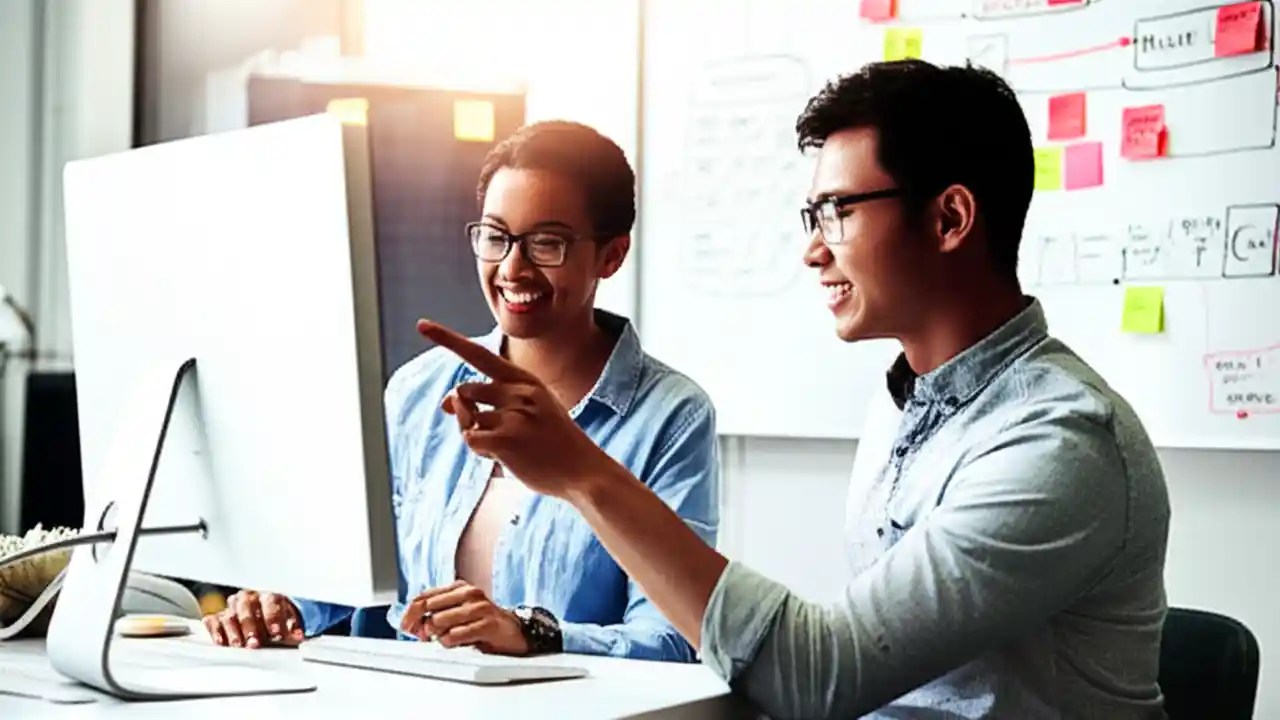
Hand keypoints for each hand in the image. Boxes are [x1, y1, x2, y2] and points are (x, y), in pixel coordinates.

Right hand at [203, 590, 303, 648]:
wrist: (266, 618)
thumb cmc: (276, 621)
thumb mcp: (288, 624)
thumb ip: (292, 630)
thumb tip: (297, 636)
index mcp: (268, 597)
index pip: (270, 601)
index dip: (273, 617)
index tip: (276, 633)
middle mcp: (249, 598)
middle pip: (247, 607)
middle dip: (251, 626)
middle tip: (254, 643)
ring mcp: (232, 608)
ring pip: (229, 615)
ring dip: (234, 631)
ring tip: (238, 645)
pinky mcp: (219, 618)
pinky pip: (213, 621)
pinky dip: (215, 630)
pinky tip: (221, 642)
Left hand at [399, 581, 528, 655]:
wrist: (514, 631)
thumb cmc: (483, 622)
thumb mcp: (458, 612)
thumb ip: (436, 614)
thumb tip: (412, 625)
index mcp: (459, 587)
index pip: (424, 595)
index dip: (410, 612)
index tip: (405, 626)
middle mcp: (469, 593)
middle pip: (429, 607)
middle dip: (422, 625)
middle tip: (425, 637)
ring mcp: (479, 607)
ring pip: (439, 621)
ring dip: (437, 635)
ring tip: (447, 638)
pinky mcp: (486, 624)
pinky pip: (455, 635)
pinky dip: (450, 641)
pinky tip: (457, 642)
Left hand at [417, 319, 612, 496]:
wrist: (584, 471)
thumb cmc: (552, 442)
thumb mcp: (526, 412)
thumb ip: (488, 402)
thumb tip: (444, 402)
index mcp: (525, 380)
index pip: (479, 354)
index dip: (448, 339)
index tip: (422, 325)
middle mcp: (520, 391)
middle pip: (465, 392)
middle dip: (467, 413)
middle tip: (494, 432)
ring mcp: (515, 414)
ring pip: (467, 419)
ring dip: (476, 434)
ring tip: (505, 446)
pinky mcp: (508, 439)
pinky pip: (470, 439)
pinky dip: (480, 450)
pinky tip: (503, 456)